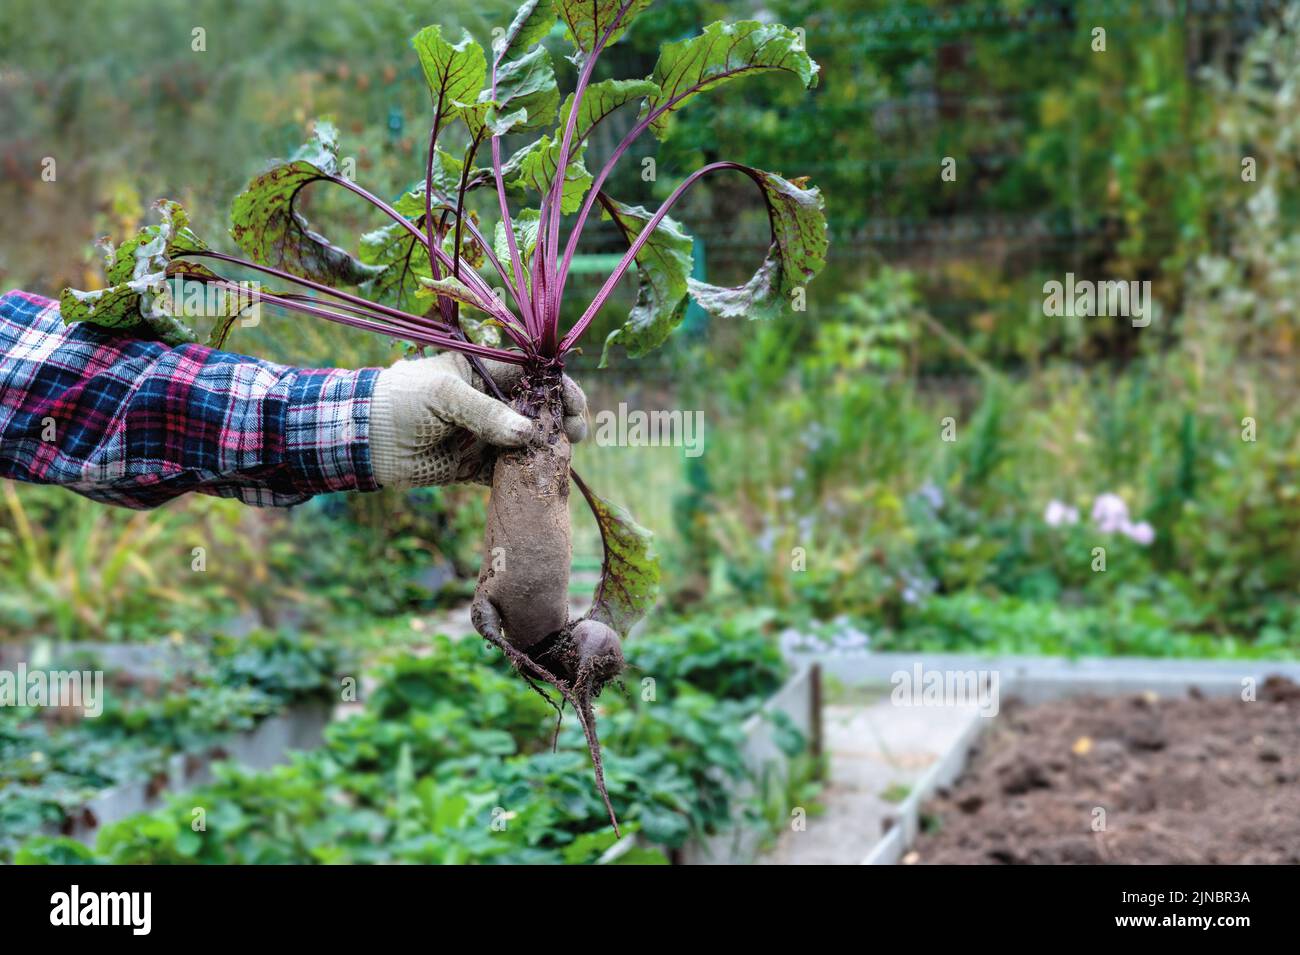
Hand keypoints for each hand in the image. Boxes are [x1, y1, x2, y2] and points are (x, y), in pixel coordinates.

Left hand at [368, 351, 587, 487]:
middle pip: (535, 411)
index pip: (530, 376)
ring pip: (525, 443)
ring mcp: (481, 436)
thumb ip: (486, 414)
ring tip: (560, 457)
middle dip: (559, 421)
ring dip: (544, 451)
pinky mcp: (472, 467)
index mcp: (482, 374)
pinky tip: (536, 479)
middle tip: (576, 434)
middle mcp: (487, 403)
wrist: (361, 439)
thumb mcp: (444, 396)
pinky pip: (505, 473)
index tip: (576, 405)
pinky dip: (521, 477)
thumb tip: (527, 433)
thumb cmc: (400, 402)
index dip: (557, 388)